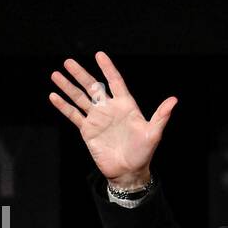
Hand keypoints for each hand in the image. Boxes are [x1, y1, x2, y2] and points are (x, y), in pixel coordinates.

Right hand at [48, 51, 176, 184]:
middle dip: (81, 74)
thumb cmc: (143, 153)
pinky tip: (53, 96)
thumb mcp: (153, 134)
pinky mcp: (87, 130)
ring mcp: (97, 118)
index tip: (99, 55)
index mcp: (125, 105)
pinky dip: (63, 106)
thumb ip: (161, 116)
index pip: (115, 82)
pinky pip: (73, 115)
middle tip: (68, 61)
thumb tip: (174, 100)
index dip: (108, 69)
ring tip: (56, 74)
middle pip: (92, 86)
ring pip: (80, 98)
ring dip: (68, 87)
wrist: (128, 172)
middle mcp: (109, 108)